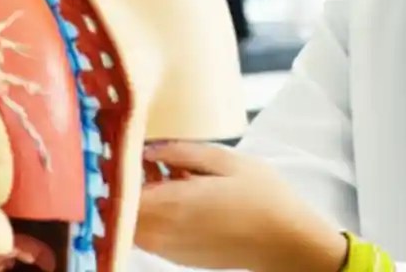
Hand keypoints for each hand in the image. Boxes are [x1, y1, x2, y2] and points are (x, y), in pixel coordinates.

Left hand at [136, 142, 347, 271]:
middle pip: (121, 207)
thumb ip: (182, 152)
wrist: (286, 243)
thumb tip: (149, 148)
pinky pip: (150, 235)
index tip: (126, 147)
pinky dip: (154, 216)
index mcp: (172, 204)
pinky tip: (180, 198)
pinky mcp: (178, 258)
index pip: (121, 189)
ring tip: (167, 177)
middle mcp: (163, 231)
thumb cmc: (263, 199)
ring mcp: (169, 249)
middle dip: (128, 182)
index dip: (119, 167)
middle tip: (147, 158)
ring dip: (141, 200)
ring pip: (134, 222)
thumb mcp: (227, 161)